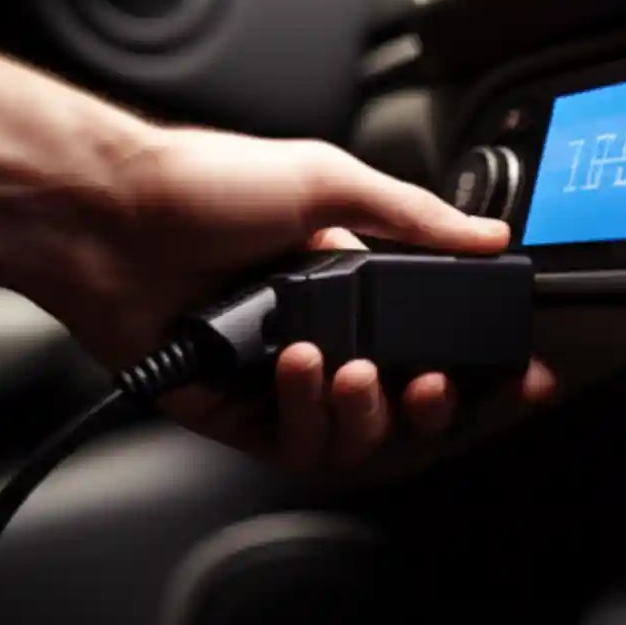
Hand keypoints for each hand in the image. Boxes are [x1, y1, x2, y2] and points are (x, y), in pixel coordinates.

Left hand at [30, 127, 554, 468]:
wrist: (109, 215)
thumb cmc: (203, 184)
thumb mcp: (324, 180)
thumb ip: (412, 216)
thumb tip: (486, 233)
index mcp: (349, 280)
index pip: (429, 336)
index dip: (477, 365)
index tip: (517, 378)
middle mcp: (319, 333)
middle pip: (399, 402)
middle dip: (427, 404)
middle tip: (428, 384)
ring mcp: (275, 377)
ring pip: (350, 434)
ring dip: (362, 411)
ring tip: (345, 370)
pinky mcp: (231, 410)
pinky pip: (291, 444)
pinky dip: (305, 415)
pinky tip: (296, 372)